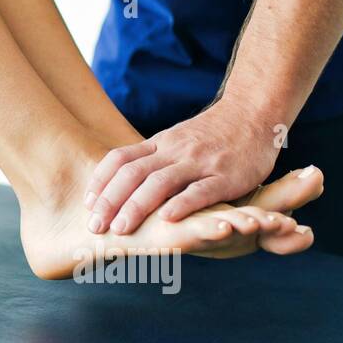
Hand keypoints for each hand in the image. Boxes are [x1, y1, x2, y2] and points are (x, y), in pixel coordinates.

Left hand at [83, 100, 280, 234]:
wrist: (254, 114)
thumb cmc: (213, 135)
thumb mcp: (177, 141)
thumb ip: (154, 160)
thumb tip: (122, 186)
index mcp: (160, 144)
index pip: (120, 159)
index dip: (101, 181)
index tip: (87, 203)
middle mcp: (174, 151)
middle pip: (132, 173)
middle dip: (110, 200)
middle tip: (94, 226)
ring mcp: (199, 163)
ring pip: (160, 182)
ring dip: (136, 206)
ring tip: (120, 229)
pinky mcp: (226, 177)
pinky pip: (200, 191)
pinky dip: (182, 205)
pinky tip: (167, 220)